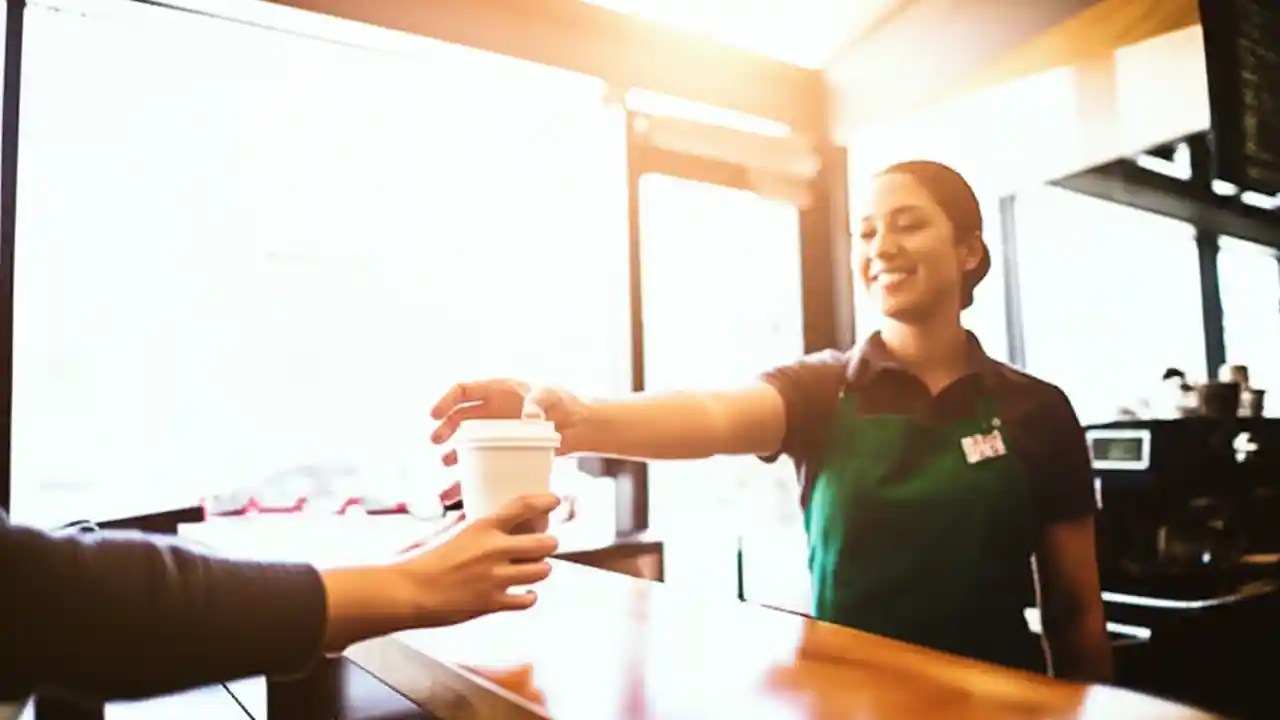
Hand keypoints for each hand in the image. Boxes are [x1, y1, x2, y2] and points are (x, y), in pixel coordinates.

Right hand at [320, 494, 559, 651]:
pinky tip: (524, 592)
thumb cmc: (431, 563)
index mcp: (483, 527)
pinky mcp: (494, 603)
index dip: (545, 501)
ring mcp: (496, 578)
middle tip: (543, 547)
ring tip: (532, 569)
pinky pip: (529, 599)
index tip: (555, 501)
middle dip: (548, 545)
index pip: (524, 506)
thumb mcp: (460, 535)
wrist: (412, 592)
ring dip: (540, 570)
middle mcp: (495, 550)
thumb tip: (508, 528)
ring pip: (543, 571)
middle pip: (545, 543)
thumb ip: (486, 533)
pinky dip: (529, 596)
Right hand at [430, 379, 588, 465]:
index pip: (463, 390)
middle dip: (445, 428)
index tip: (434, 415)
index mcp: (496, 390)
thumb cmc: (564, 403)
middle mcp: (492, 411)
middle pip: (460, 417)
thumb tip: (528, 418)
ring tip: (446, 462)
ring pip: (466, 441)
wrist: (578, 426)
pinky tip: (458, 490)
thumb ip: (539, 403)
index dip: (445, 400)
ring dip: (453, 451)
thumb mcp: (551, 397)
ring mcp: (496, 432)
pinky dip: (468, 476)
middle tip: (436, 441)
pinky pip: (481, 463)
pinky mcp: (504, 451)